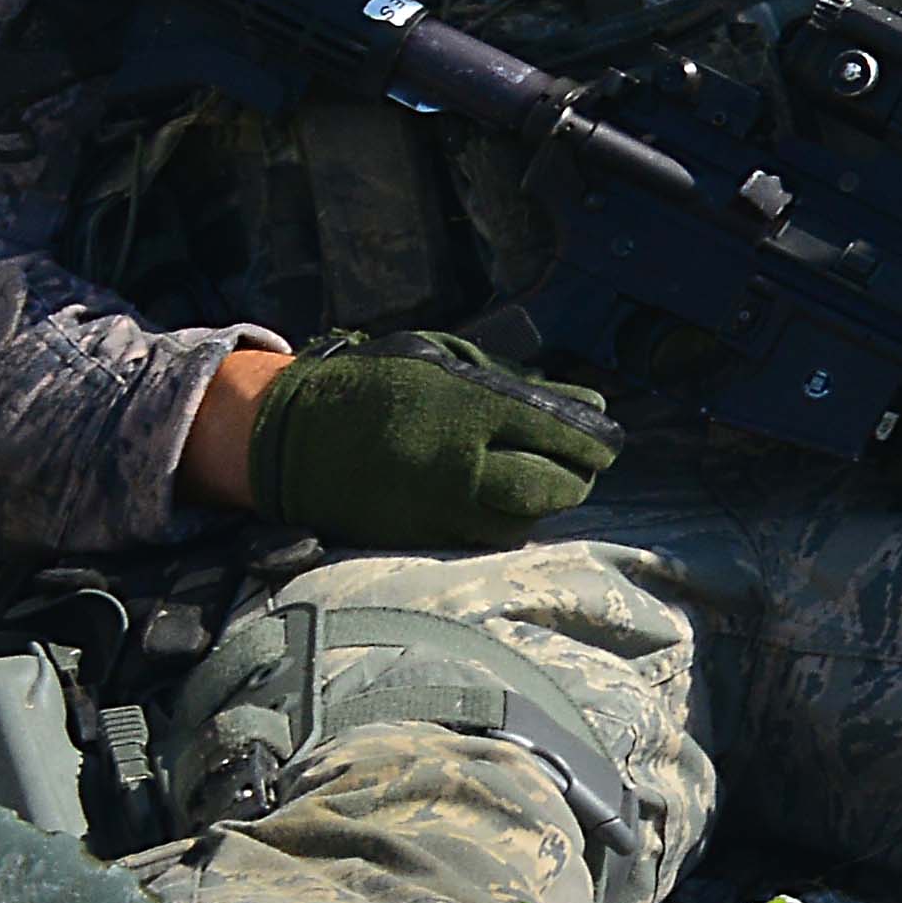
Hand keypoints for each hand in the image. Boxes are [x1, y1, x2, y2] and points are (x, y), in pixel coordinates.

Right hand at [229, 326, 617, 548]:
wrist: (293, 435)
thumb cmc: (380, 386)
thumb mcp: (447, 361)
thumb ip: (515, 383)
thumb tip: (586, 402)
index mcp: (470, 408)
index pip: (560, 431)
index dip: (595, 439)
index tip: (608, 439)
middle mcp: (459, 463)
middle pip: (550, 487)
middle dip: (577, 477)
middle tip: (583, 466)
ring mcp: (436, 507)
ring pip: (519, 523)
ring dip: (542, 507)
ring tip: (545, 485)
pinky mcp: (416, 539)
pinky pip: (479, 542)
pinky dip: (504, 526)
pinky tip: (506, 505)